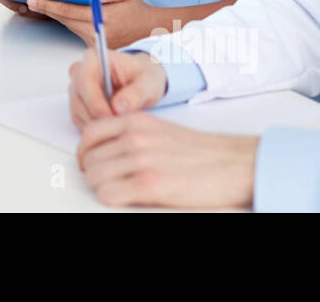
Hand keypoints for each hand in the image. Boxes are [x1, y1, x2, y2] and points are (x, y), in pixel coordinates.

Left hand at [27, 0, 157, 46]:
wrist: (150, 31)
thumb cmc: (136, 9)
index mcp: (102, 17)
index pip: (69, 11)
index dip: (49, 5)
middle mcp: (96, 32)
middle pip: (64, 20)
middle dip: (46, 9)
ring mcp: (95, 41)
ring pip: (69, 26)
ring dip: (55, 16)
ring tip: (39, 3)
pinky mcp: (95, 46)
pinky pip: (76, 31)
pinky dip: (67, 22)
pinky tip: (58, 13)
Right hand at [68, 48, 166, 128]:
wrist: (143, 83)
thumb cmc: (145, 78)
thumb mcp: (149, 83)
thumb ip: (137, 93)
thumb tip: (118, 107)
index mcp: (94, 59)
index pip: (85, 81)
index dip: (96, 102)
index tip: (112, 117)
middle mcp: (80, 72)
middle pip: (78, 99)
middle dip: (97, 115)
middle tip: (118, 125)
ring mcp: (76, 88)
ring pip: (77, 112)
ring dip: (96, 123)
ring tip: (118, 124)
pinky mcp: (77, 103)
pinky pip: (79, 120)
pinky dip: (94, 126)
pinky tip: (112, 125)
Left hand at [77, 112, 257, 208]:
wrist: (233, 164)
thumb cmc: (200, 152)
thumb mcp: (160, 130)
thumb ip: (131, 135)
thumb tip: (105, 151)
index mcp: (136, 122)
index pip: (89, 134)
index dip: (86, 153)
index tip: (91, 164)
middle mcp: (135, 138)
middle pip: (89, 159)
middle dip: (93, 173)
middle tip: (107, 182)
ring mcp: (141, 160)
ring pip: (94, 177)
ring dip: (102, 188)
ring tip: (119, 191)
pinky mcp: (149, 184)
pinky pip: (108, 194)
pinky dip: (112, 198)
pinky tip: (126, 198)